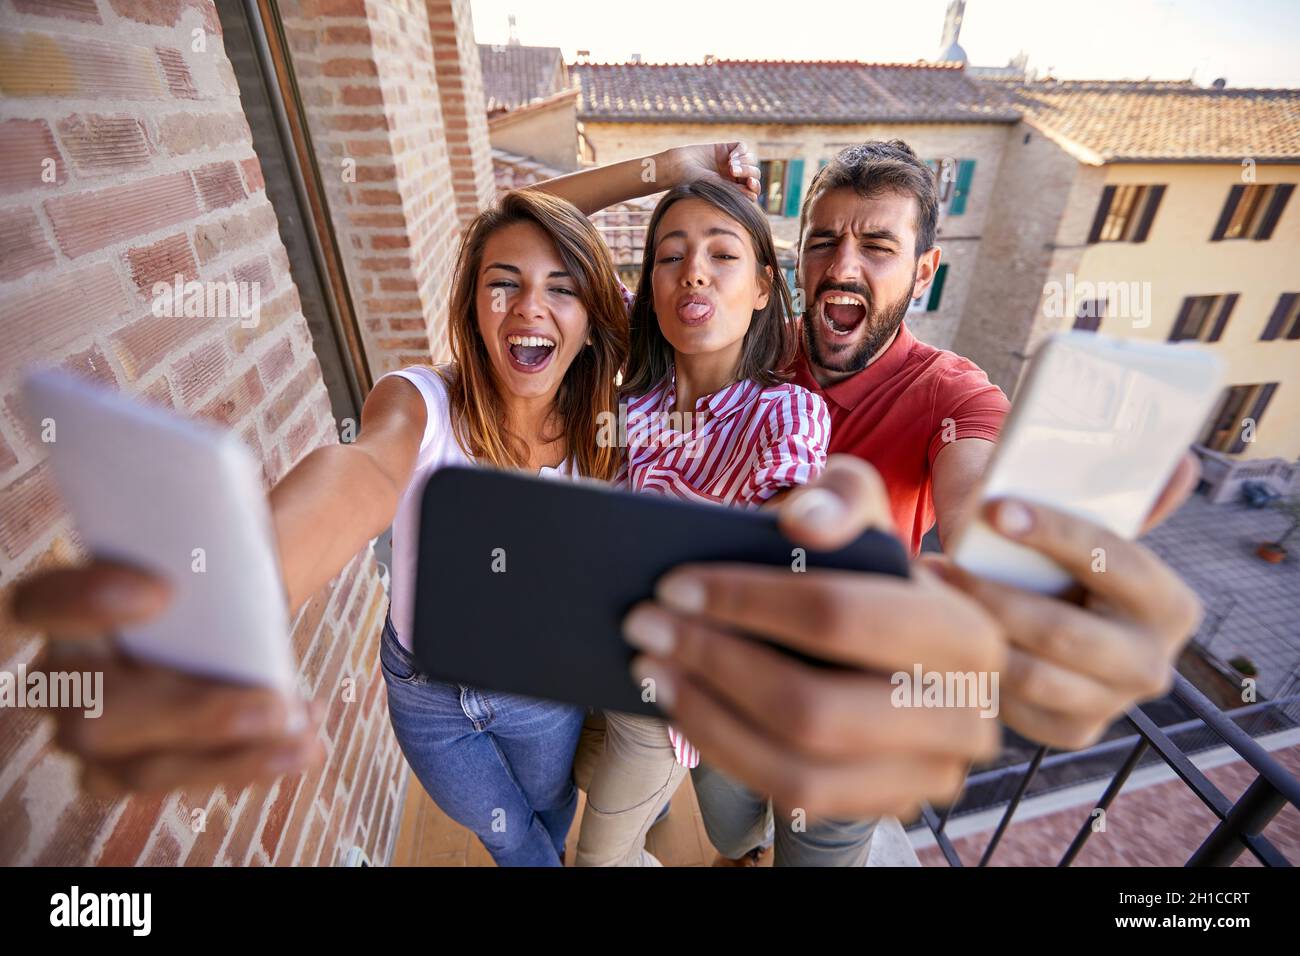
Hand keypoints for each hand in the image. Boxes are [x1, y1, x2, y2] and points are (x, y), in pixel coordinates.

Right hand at [8, 559, 324, 796]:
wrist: (213, 607)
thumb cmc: (199, 572)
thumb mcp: (198, 551)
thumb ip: (203, 551)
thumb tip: (234, 549)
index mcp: (52, 608)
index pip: (33, 607)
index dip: (78, 603)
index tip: (160, 591)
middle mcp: (55, 679)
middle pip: (95, 716)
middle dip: (193, 716)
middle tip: (272, 707)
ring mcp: (85, 734)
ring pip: (139, 768)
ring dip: (234, 755)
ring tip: (302, 732)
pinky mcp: (123, 769)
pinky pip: (175, 782)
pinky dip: (245, 764)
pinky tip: (301, 745)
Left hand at [622, 455, 1004, 819]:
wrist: (895, 646)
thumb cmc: (867, 573)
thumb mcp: (862, 513)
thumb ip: (842, 495)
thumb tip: (803, 523)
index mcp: (965, 632)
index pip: (840, 618)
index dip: (747, 601)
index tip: (672, 584)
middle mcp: (964, 716)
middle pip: (814, 708)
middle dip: (713, 663)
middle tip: (645, 626)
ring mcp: (929, 776)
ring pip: (800, 768)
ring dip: (708, 717)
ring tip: (652, 669)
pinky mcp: (890, 805)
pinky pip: (796, 798)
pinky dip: (728, 752)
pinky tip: (684, 707)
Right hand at [666, 142, 759, 201]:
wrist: (678, 168)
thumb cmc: (694, 184)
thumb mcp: (716, 189)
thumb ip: (736, 192)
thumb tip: (754, 196)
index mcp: (734, 190)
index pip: (753, 188)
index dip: (755, 186)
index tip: (748, 183)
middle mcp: (734, 176)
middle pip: (754, 172)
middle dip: (748, 172)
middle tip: (733, 173)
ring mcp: (731, 161)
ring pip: (751, 159)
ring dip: (744, 162)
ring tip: (729, 166)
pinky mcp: (725, 148)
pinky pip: (743, 146)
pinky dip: (740, 151)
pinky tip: (729, 157)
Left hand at [924, 455, 1202, 749]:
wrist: (1052, 610)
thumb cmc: (1064, 556)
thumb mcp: (1088, 521)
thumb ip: (1120, 494)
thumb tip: (1180, 466)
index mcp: (1171, 605)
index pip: (1111, 560)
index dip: (1053, 533)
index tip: (995, 508)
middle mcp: (1151, 663)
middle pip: (1061, 631)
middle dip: (991, 595)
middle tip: (937, 564)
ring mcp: (1112, 704)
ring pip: (1029, 674)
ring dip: (969, 632)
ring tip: (927, 590)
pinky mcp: (1069, 730)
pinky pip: (1010, 705)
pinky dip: (968, 669)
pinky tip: (934, 634)